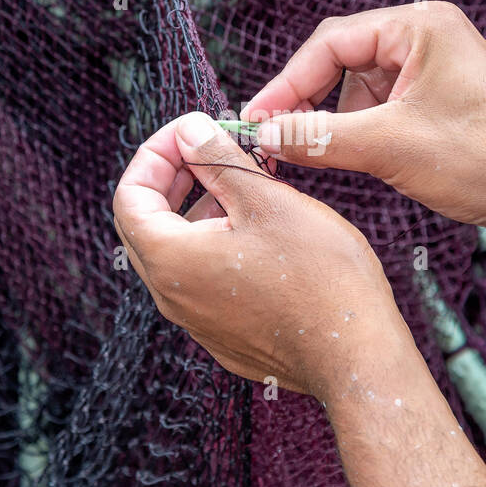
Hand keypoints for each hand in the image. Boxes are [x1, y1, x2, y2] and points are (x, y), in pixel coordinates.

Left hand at [112, 112, 411, 398]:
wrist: (356, 356)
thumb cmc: (319, 277)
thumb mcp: (267, 200)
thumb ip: (218, 160)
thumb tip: (189, 131)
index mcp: (171, 260)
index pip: (129, 195)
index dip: (156, 154)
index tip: (193, 132)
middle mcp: (172, 297)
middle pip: (145, 225)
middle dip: (172, 179)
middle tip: (209, 151)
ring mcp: (197, 322)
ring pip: (177, 253)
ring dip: (198, 212)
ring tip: (244, 187)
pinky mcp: (224, 336)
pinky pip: (201, 282)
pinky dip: (215, 246)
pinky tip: (260, 232)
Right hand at [240, 1, 485, 242]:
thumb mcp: (388, 147)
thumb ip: (318, 137)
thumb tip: (265, 136)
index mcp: (420, 27)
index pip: (331, 42)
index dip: (287, 83)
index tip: (256, 119)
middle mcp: (428, 38)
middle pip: (343, 62)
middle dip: (309, 101)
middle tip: (274, 138)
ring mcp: (436, 70)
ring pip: (360, 89)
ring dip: (335, 122)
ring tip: (318, 154)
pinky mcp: (441, 103)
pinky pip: (383, 109)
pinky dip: (361, 132)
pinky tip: (354, 159)